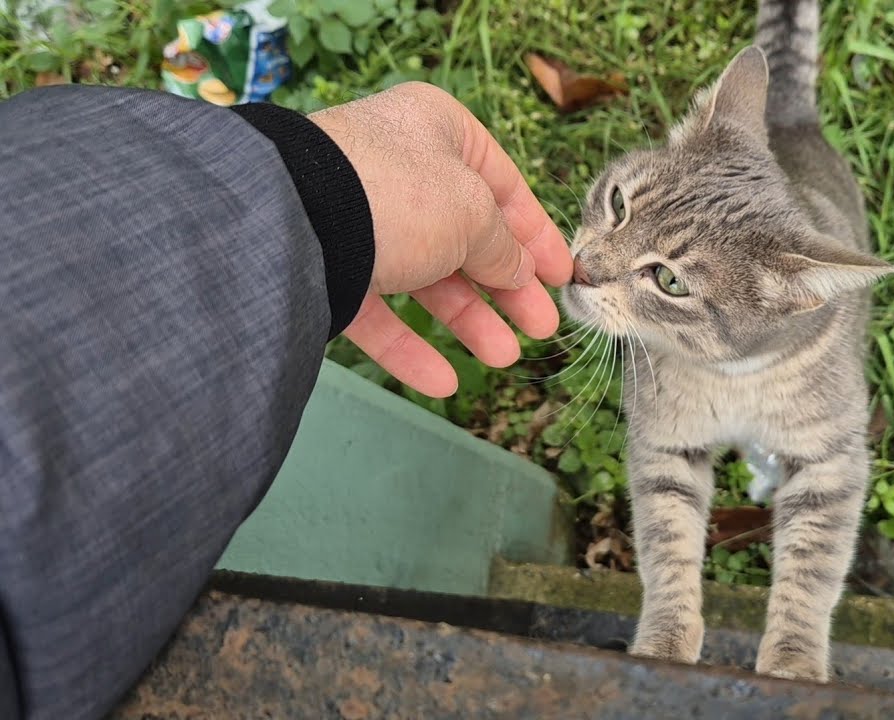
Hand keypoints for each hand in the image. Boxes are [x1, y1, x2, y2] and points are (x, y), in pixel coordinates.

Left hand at [308, 82, 571, 396]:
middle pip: (466, 236)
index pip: (503, 184)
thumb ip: (505, 248)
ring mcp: (357, 220)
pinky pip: (378, 311)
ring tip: (504, 358)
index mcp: (436, 130)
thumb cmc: (400, 194)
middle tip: (540, 327)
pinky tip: (443, 383)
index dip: (535, 235)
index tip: (561, 276)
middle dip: (506, 288)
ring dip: (468, 322)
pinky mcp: (326, 269)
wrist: (292, 218)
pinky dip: (411, 347)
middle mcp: (396, 169)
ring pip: (425, 277)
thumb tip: (518, 273)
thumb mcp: (476, 215)